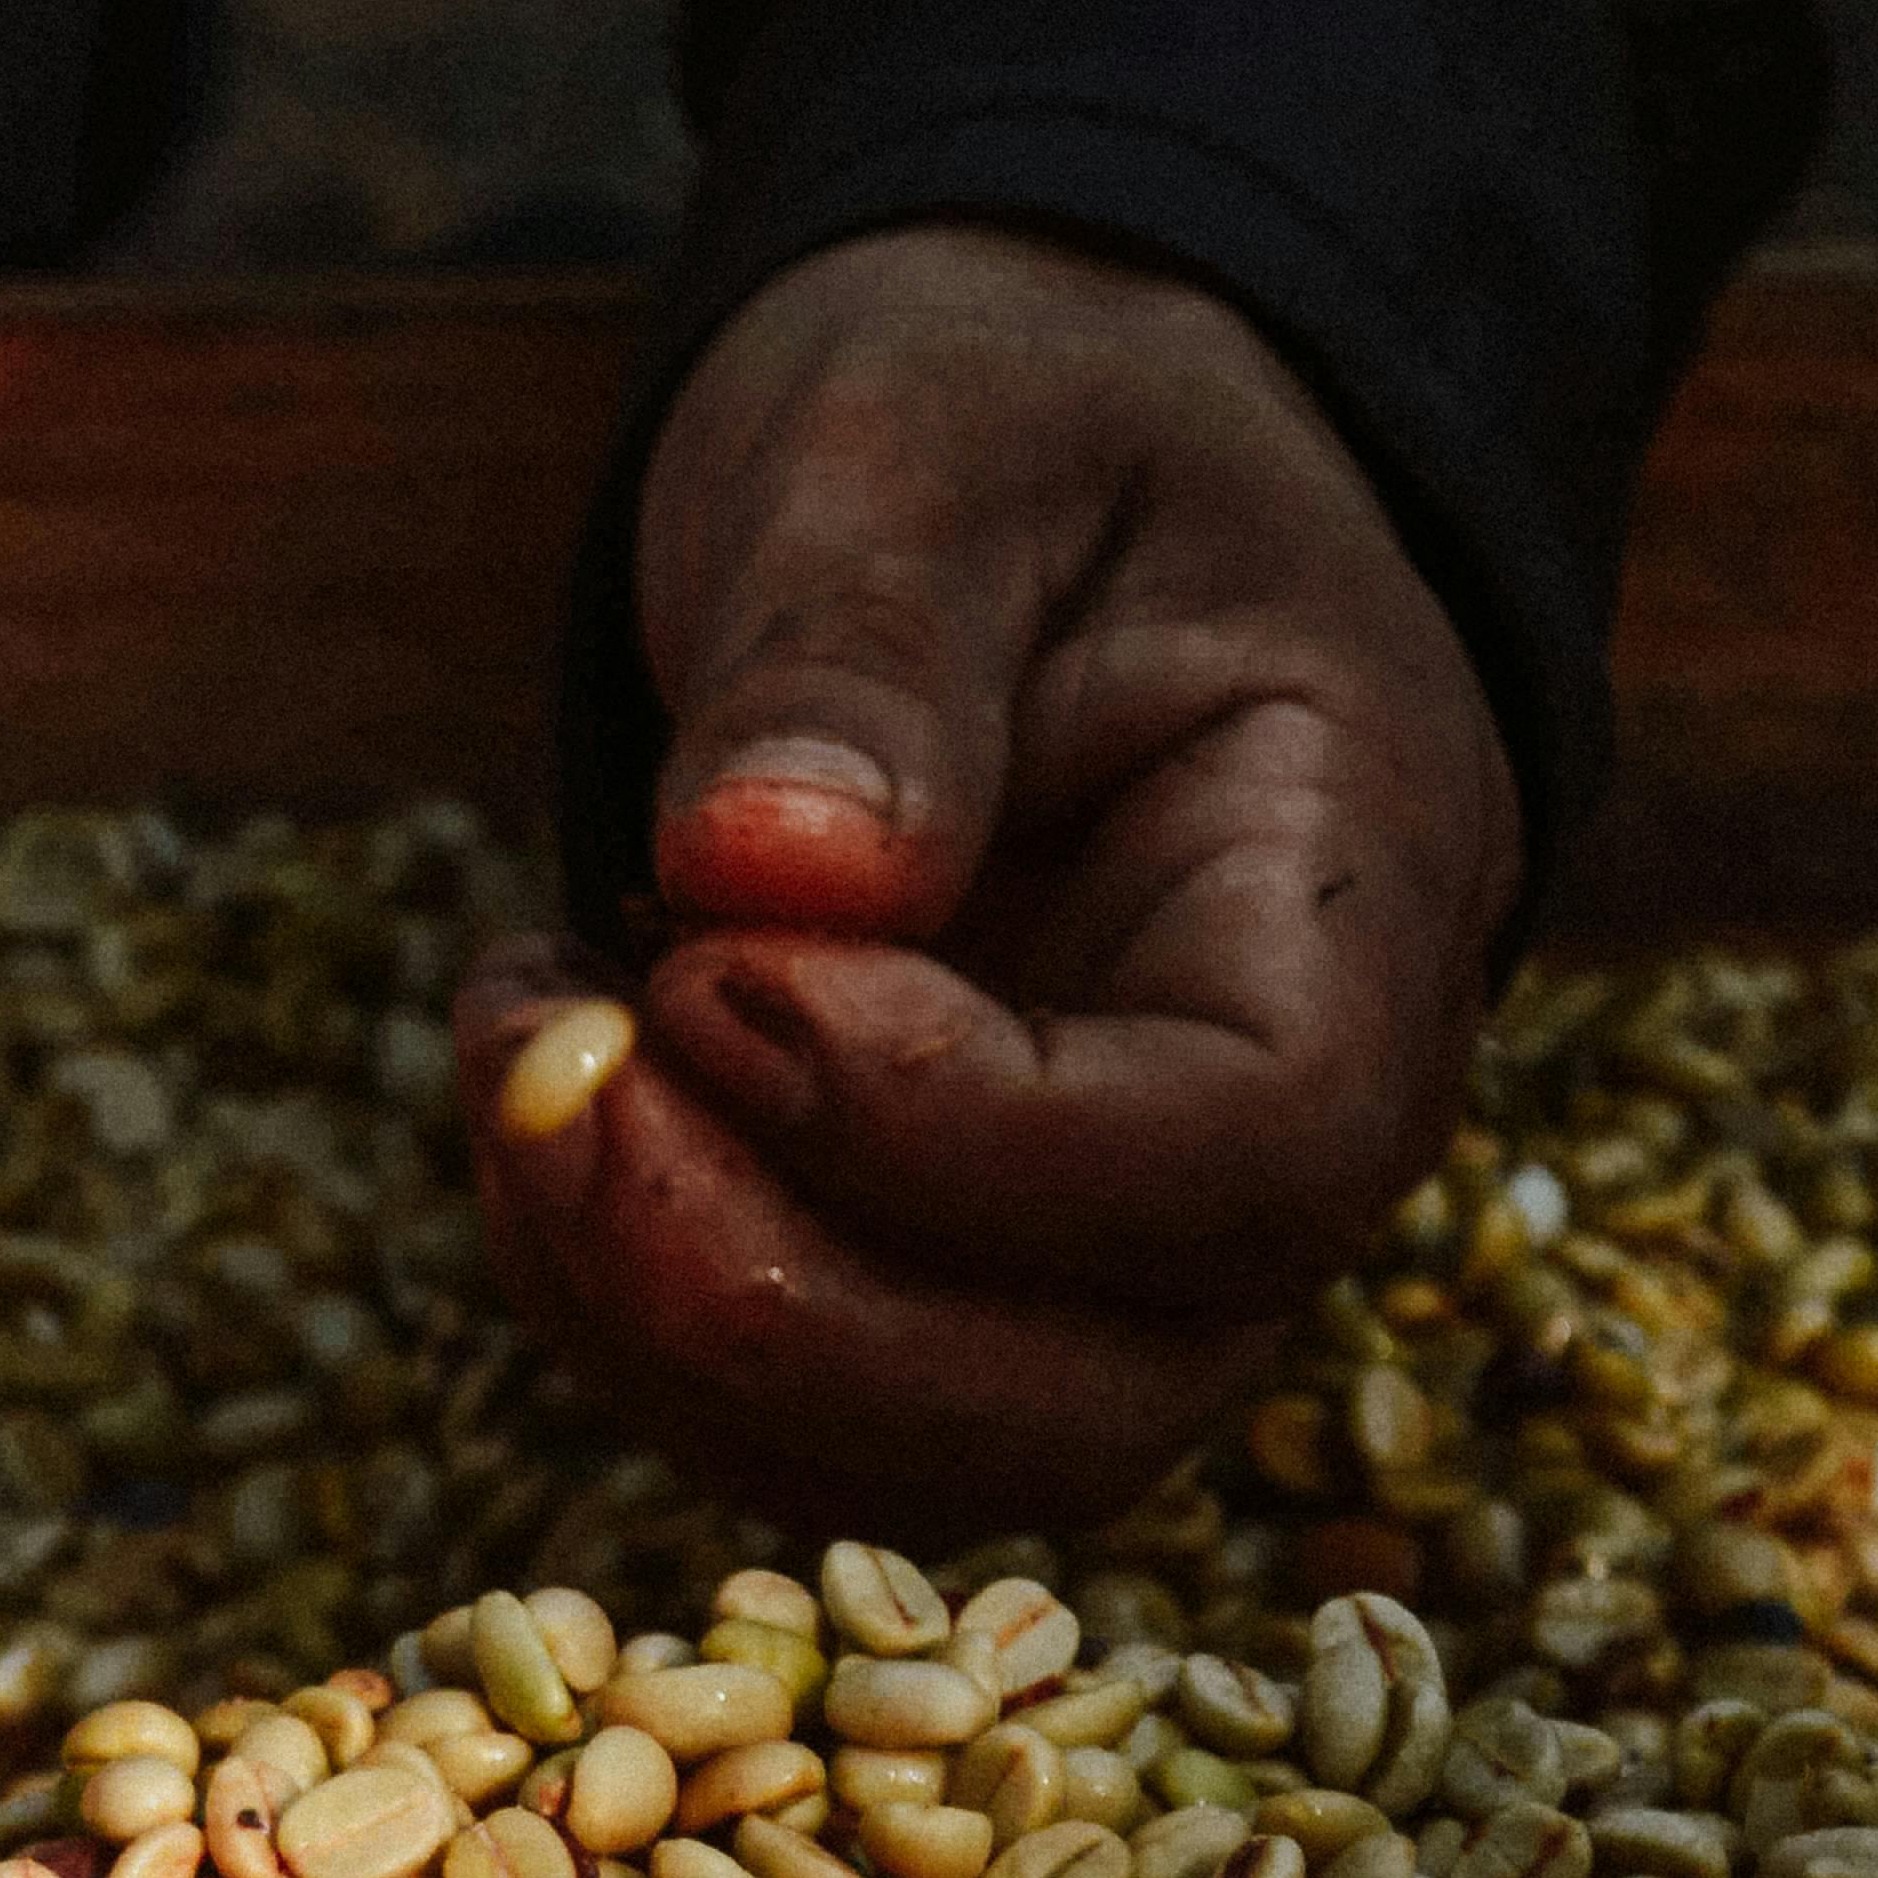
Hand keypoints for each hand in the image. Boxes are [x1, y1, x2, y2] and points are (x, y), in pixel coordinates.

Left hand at [470, 224, 1520, 1536]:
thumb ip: (867, 638)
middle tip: (554, 1076)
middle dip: (774, 1300)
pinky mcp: (944, 1277)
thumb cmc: (1004, 420)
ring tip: (523, 1050)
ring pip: (926, 1457)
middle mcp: (1277, 1124)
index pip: (1250, 1150)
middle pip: (1094, 1399)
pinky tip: (539, 1095)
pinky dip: (616, 1314)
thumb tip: (767, 863)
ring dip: (660, 1325)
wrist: (991, 476)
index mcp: (1354, 889)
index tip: (711, 970)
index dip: (960, 1132)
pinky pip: (793, 1417)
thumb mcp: (926, 436)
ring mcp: (1113, 1242)